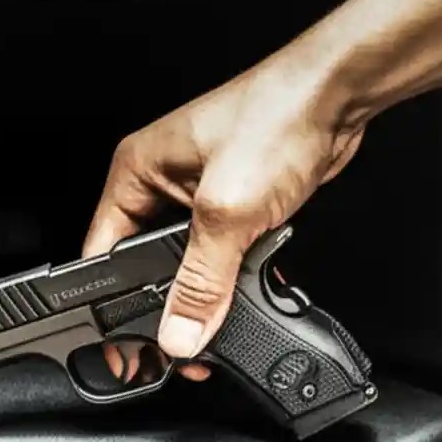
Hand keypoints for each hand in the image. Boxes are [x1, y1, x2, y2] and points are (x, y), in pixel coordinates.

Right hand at [83, 54, 364, 380]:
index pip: (104, 252)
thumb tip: (179, 332)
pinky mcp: (236, 200)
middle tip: (179, 341)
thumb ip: (201, 281)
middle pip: (145, 263)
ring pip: (188, 262)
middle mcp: (161, 180)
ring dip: (206, 291)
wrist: (338, 96)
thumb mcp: (227, 212)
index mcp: (136, 172)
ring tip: (217, 317)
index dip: (112, 303)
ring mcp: (199, 191)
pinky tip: (249, 287)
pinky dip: (235, 274)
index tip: (128, 344)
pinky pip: (222, 253)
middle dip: (166, 304)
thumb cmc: (275, 117)